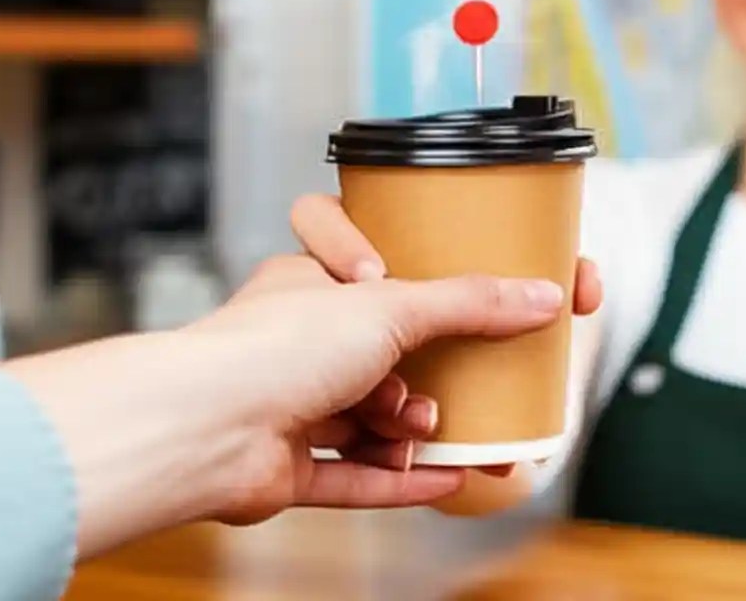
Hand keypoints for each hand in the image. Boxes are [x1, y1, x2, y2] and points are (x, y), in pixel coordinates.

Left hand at [289, 194, 603, 479]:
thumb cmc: (271, 347)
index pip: (344, 266)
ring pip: (364, 419)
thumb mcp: (390, 305)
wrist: (205, 426)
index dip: (380, 271)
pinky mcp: (286, 468)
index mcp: (303, 287)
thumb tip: (539, 296)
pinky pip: (354, 477)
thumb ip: (469, 302)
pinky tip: (448, 478)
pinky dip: (400, 480)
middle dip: (418, 376)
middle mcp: (291, 346)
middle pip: (372, 357)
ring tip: (430, 429)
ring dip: (407, 429)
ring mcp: (285, 408)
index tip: (406, 279)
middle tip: (449, 382)